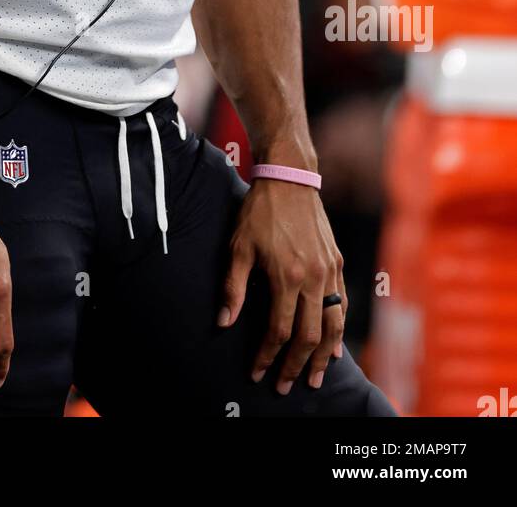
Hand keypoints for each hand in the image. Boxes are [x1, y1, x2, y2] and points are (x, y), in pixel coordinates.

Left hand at [217, 179, 345, 392]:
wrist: (290, 179)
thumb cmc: (260, 212)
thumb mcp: (239, 247)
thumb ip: (233, 287)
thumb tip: (224, 322)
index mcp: (286, 276)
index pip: (279, 330)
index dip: (268, 356)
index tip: (258, 372)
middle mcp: (312, 277)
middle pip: (308, 335)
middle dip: (295, 365)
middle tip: (285, 387)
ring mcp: (328, 271)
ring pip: (332, 325)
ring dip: (322, 356)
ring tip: (313, 377)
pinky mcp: (337, 263)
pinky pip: (342, 304)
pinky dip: (338, 329)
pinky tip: (333, 346)